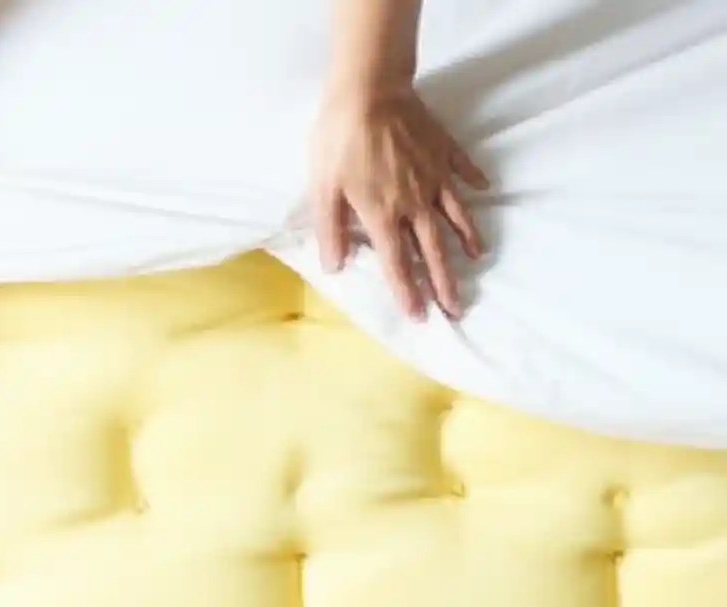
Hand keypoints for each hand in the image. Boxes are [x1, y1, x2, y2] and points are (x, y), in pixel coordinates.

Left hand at [304, 86, 487, 319]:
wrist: (369, 92)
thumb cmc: (338, 140)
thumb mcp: (322, 188)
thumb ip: (331, 229)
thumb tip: (336, 266)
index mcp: (383, 214)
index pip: (398, 263)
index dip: (408, 292)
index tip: (420, 316)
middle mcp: (414, 202)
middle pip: (433, 250)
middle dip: (445, 282)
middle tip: (457, 308)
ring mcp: (433, 176)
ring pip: (455, 216)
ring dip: (466, 240)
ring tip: (477, 260)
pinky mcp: (442, 150)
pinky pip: (462, 170)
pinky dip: (473, 181)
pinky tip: (483, 191)